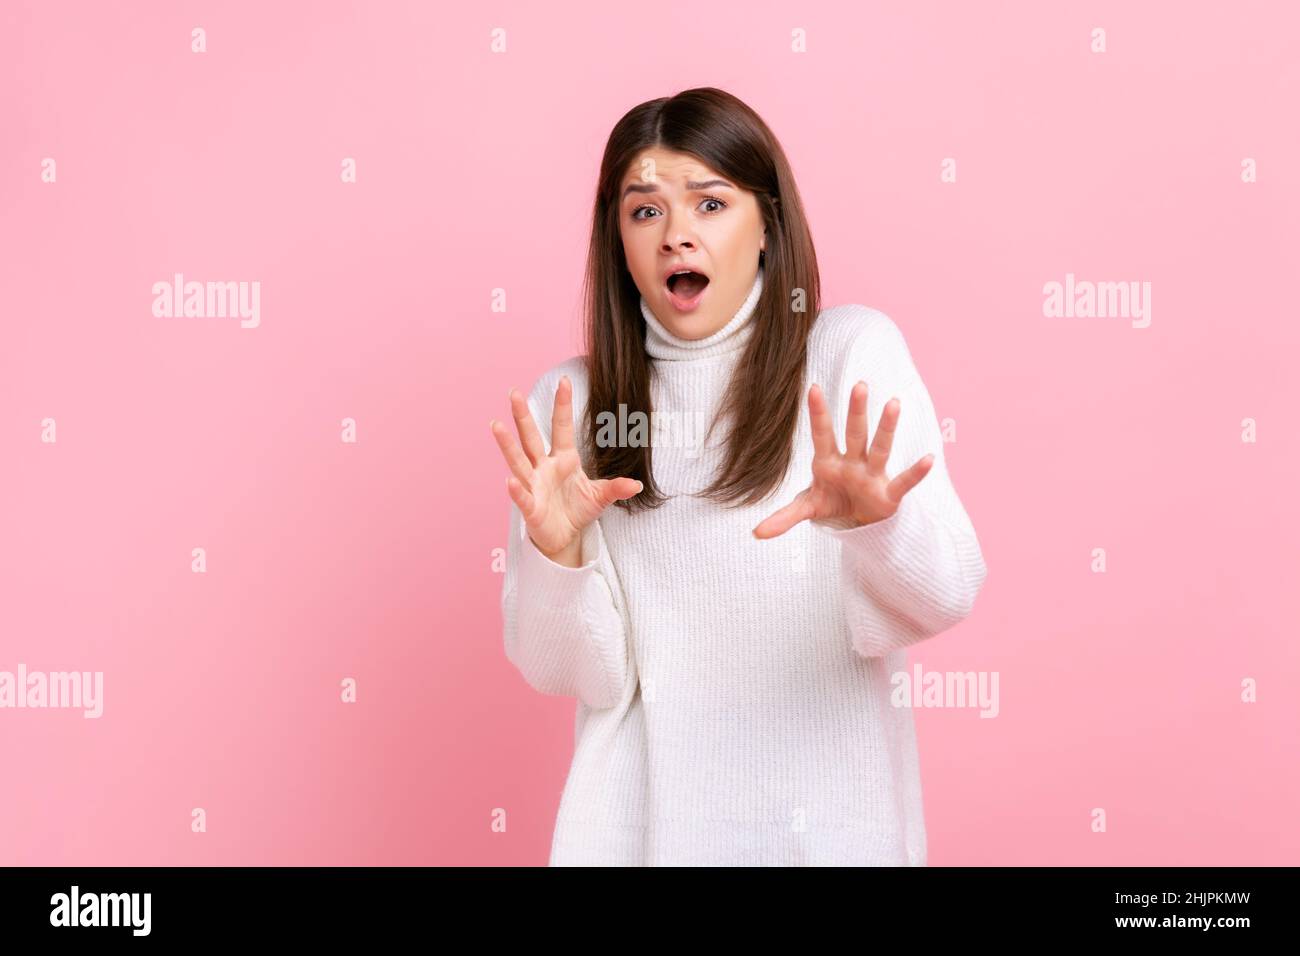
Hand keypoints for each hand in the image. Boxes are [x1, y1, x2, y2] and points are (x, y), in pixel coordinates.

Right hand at [490, 375, 642, 559]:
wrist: (564, 536)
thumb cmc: (577, 510)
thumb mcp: (600, 496)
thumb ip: (617, 487)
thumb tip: (638, 485)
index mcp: (563, 459)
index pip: (561, 427)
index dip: (562, 405)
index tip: (564, 380)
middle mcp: (544, 467)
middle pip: (531, 438)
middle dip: (523, 416)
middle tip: (513, 393)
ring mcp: (534, 486)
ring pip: (519, 461)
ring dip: (508, 445)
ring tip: (496, 425)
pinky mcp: (531, 508)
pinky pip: (523, 497)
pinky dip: (516, 490)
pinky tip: (509, 481)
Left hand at [752, 380, 933, 538]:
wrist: (856, 520)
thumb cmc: (832, 502)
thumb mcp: (807, 508)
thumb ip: (784, 517)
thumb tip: (756, 534)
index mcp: (828, 461)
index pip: (822, 434)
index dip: (818, 414)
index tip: (814, 388)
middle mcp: (852, 462)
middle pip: (854, 433)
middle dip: (856, 411)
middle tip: (859, 384)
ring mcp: (871, 475)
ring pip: (880, 448)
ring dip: (886, 428)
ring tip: (894, 403)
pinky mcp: (888, 494)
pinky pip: (903, 482)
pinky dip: (915, 473)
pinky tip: (928, 459)